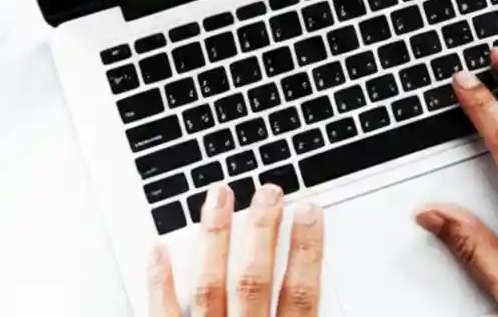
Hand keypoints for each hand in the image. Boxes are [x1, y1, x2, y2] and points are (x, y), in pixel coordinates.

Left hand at [147, 183, 325, 316]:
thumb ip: (305, 315)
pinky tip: (159, 248)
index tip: (308, 213)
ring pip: (210, 285)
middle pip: (254, 279)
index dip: (306, 249)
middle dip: (262, 231)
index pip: (299, 294)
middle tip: (268, 194)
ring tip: (219, 198)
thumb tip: (339, 304)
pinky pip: (163, 312)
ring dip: (215, 237)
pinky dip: (160, 280)